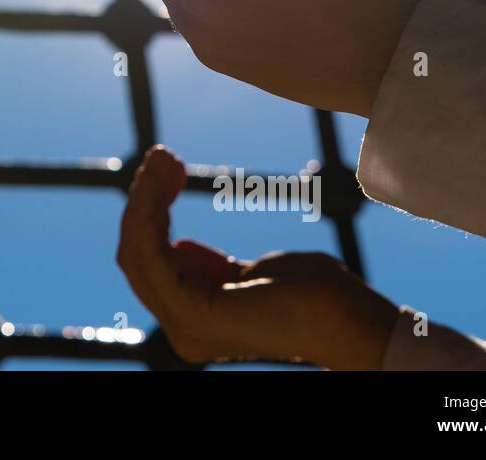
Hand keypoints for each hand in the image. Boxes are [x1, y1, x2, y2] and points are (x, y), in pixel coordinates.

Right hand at [118, 146, 398, 368]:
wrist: (349, 319)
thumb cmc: (316, 296)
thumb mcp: (252, 272)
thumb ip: (214, 266)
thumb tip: (181, 246)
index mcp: (194, 321)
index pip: (150, 265)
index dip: (151, 216)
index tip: (166, 171)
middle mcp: (181, 330)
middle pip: (136, 256)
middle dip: (143, 201)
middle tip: (159, 155)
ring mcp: (183, 324)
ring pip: (138, 251)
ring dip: (143, 200)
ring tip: (158, 158)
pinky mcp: (191, 312)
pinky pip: (152, 255)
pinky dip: (148, 214)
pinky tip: (157, 182)